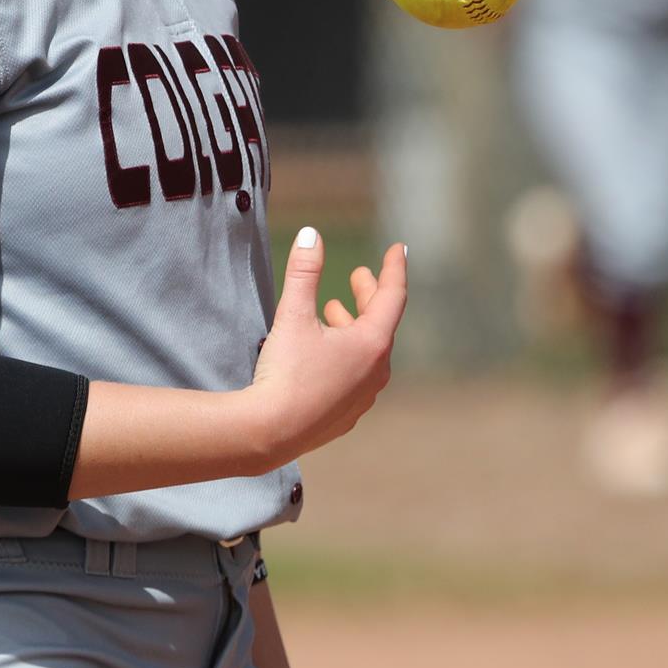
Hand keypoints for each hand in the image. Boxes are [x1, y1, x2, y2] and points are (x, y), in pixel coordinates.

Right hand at [244, 230, 406, 467]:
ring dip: (353, 327)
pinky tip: (324, 353)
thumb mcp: (293, 315)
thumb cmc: (285, 373)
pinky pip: (354, 376)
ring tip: (334, 311)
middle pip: (380, 324)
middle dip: (368, 296)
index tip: (397, 248)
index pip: (393, 296)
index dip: (394, 268)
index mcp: (372, 343)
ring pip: (366, 352)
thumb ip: (304, 272)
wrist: (269, 432)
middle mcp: (376, 371)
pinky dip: (345, 355)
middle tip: (358, 277)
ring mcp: (363, 397)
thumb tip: (311, 235)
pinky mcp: (346, 415)